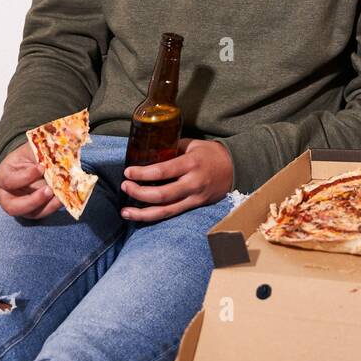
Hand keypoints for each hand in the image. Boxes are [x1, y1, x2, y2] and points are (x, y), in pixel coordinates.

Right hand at [0, 142, 61, 218]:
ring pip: (30, 213)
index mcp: (2, 177)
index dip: (25, 176)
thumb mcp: (32, 150)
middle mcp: (7, 195)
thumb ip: (40, 154)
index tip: (42, 167)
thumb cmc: (30, 155)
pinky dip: (54, 206)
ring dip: (47, 206)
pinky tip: (63, 198)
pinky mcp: (34, 210)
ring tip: (60, 195)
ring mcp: (20, 205)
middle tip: (49, 190)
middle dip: (33, 200)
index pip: (8, 181)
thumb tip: (58, 158)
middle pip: (13, 207)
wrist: (35, 162)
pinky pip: (43, 213)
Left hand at [119, 139, 233, 222]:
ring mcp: (195, 198)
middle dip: (139, 193)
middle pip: (162, 195)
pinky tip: (140, 215)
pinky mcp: (195, 206)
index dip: (142, 174)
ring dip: (142, 213)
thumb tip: (147, 152)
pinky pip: (172, 214)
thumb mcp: (192, 144)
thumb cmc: (210, 153)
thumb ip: (171, 149)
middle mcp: (193, 183)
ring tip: (125, 211)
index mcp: (191, 163)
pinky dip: (154, 216)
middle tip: (125, 186)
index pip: (163, 171)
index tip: (128, 172)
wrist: (234, 168)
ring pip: (165, 211)